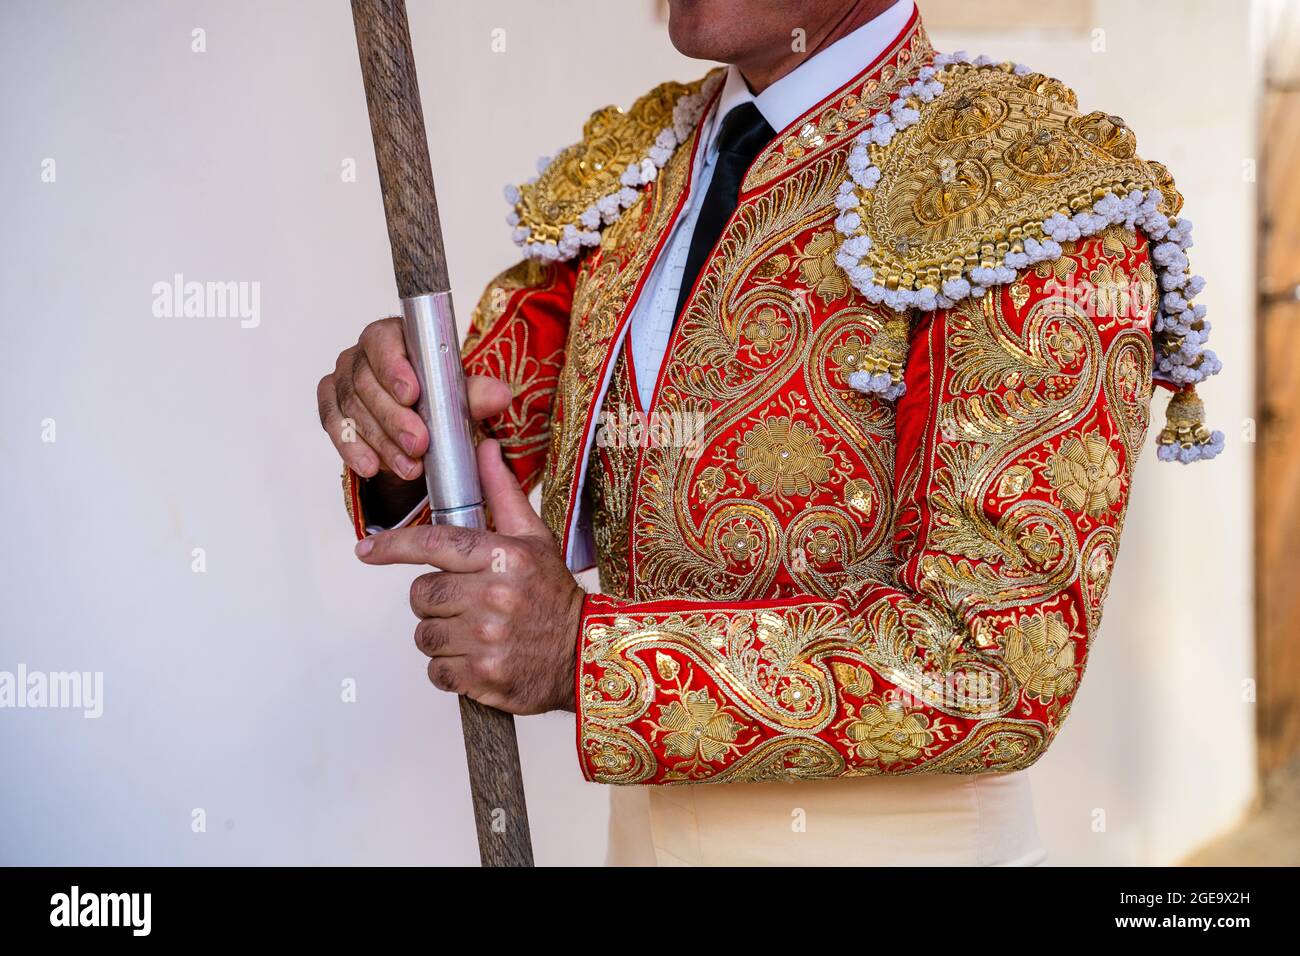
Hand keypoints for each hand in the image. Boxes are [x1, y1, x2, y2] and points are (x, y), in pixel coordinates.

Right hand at [316, 316, 511, 479]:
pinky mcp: (331, 407)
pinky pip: (334, 427)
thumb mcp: (459, 396)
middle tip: (419, 444)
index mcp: (393, 336)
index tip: (412, 394)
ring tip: (410, 467)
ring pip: (352, 409)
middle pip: (366, 382)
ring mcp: (342, 381)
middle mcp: (361, 355)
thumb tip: (499, 394)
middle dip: (394, 418)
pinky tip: (371, 467)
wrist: (417, 426)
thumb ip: (474, 394)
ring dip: (381, 441)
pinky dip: (353, 449)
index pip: (383, 341)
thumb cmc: (438, 398)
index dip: (393, 366)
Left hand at [354, 438, 583, 714]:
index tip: (366, 551)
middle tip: (463, 602)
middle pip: (421, 593)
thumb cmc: (555, 595)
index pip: (434, 542)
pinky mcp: (482, 675)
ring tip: (473, 633)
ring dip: (440, 635)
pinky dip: (449, 668)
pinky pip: (436, 671)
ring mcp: (487, 638)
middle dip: (433, 599)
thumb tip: (485, 448)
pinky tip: (475, 659)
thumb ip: (502, 494)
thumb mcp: (534, 538)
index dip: (393, 547)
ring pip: (425, 634)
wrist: (586, 654)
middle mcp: (493, 595)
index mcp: (503, 556)